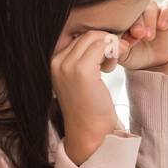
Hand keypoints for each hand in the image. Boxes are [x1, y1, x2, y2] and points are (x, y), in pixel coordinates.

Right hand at [52, 31, 123, 165]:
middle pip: (88, 34)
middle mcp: (56, 61)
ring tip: (111, 67)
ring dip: (111, 48)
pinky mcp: (81, 70)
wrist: (90, 133)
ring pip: (96, 37)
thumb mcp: (82, 79)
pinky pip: (102, 45)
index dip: (98, 44)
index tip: (106, 60)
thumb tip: (102, 36)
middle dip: (106, 44)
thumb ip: (85, 58)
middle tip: (112, 64)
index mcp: (54, 62)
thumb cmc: (90, 107)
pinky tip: (111, 69)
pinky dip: (113, 52)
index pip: (79, 36)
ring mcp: (67, 65)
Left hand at [119, 0, 167, 74]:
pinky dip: (166, 14)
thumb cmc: (133, 55)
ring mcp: (151, 10)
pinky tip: (162, 26)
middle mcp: (135, 10)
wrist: (151, 62)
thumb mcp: (122, 55)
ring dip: (150, 20)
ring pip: (151, 6)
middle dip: (137, 22)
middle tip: (138, 34)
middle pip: (136, 7)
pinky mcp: (166, 12)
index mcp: (121, 17)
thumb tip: (115, 47)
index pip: (120, 13)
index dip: (122, 24)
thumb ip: (116, 49)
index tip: (125, 40)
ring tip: (149, 37)